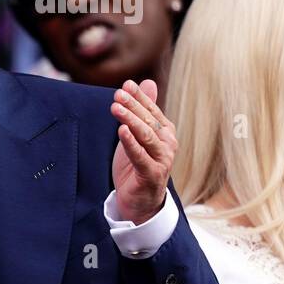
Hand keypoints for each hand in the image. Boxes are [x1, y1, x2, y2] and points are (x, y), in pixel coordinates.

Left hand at [110, 79, 175, 225]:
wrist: (141, 201)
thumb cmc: (138, 166)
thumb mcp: (138, 135)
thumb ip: (143, 110)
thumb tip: (146, 82)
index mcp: (165, 132)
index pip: (152, 110)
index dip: (140, 97)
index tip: (126, 84)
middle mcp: (167, 144)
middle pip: (148, 120)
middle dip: (133, 105)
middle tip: (117, 93)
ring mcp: (162, 159)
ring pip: (146, 135)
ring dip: (131, 120)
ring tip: (116, 107)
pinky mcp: (152, 174)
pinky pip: (140, 155)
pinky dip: (131, 142)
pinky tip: (121, 130)